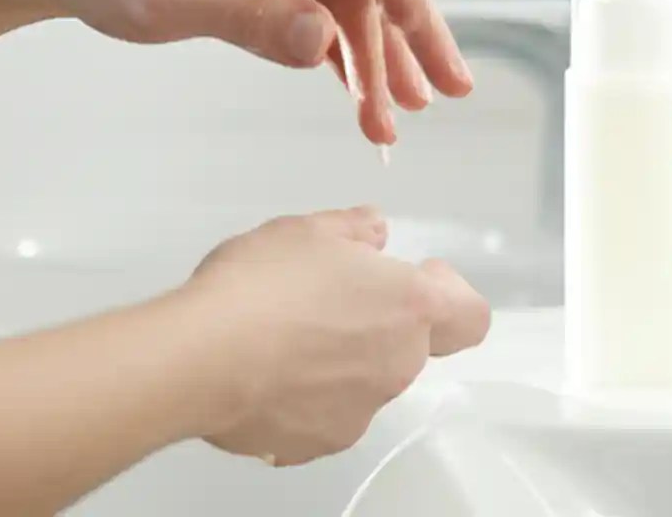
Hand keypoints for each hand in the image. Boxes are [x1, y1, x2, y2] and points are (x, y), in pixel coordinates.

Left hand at [0, 0, 472, 144]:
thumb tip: (327, 40)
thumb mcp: (166, 0)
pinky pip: (323, 7)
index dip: (411, 5)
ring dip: (369, 62)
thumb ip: (250, 20)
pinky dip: (339, 55)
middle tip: (432, 99)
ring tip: (386, 120)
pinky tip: (358, 96)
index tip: (438, 59)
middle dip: (396, 45)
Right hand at [180, 206, 489, 465]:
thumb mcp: (309, 230)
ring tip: (282, 337)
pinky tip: (264, 373)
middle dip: (377, 324)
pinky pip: (323, 415)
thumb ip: (355, 229)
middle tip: (325, 300)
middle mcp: (398, 364)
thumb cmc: (262, 284)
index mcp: (411, 308)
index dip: (451, 297)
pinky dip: (303, 397)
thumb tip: (375, 231)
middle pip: (408, 346)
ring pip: (365, 382)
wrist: (200, 358)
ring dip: (339, 361)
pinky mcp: (317, 443)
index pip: (471, 317)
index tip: (417, 278)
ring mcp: (361, 410)